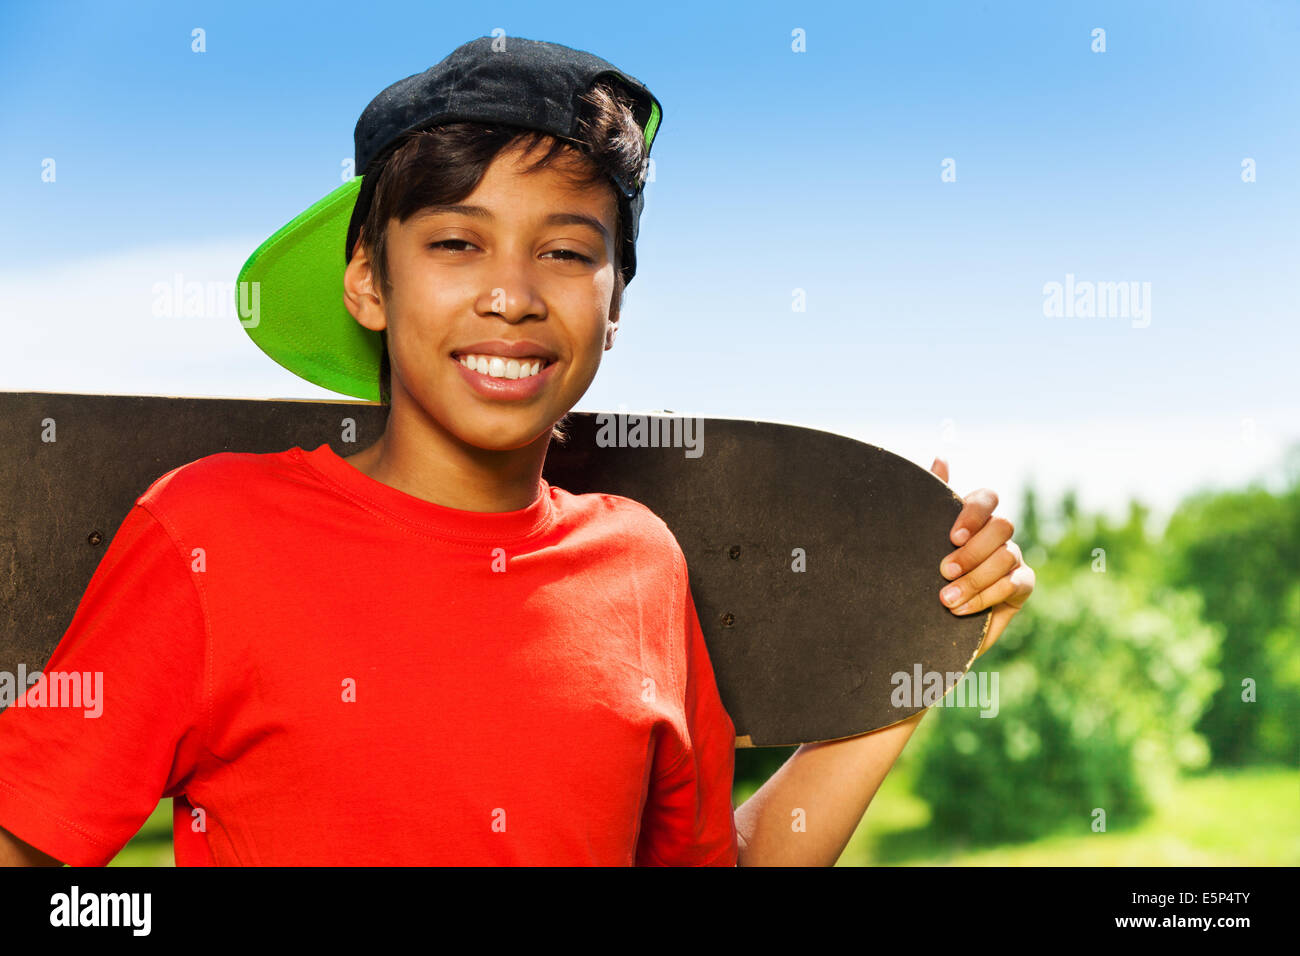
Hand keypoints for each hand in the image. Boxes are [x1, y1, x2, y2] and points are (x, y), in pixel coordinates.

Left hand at [929, 457, 1034, 657]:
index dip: (974, 513)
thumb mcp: (922, 537)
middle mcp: (996, 534)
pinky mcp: (1021, 586)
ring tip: (945, 599)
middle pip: (1002, 526)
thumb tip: (941, 458)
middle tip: (943, 572)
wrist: (927, 620)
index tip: (951, 537)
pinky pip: (1016, 583)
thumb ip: (932, 500)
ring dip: (974, 580)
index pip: (987, 498)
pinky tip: (961, 609)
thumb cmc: (923, 574)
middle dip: (972, 552)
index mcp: (974, 517)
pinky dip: (986, 596)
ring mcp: (1013, 558)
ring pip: (1007, 556)